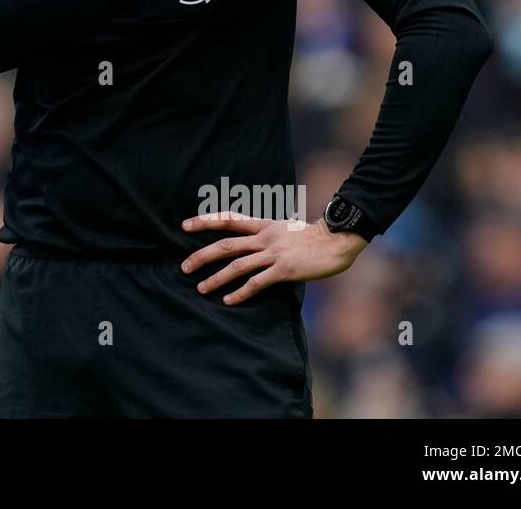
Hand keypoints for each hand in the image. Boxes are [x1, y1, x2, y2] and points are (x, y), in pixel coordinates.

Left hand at [179, 211, 365, 305]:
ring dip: (217, 278)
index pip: (228, 219)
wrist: (335, 241)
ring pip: (237, 266)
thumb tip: (249, 243)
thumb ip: (265, 234)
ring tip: (201, 288)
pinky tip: (229, 300)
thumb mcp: (283, 228)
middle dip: (202, 255)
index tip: (184, 225)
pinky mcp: (284, 270)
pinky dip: (241, 292)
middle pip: (226, 245)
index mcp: (263, 224)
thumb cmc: (311, 237)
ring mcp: (274, 253)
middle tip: (184, 267)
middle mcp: (264, 237)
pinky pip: (257, 283)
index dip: (205, 222)